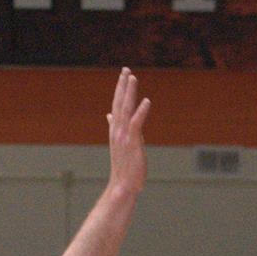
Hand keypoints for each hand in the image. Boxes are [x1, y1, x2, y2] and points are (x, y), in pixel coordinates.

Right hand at [105, 68, 149, 195]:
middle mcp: (118, 131)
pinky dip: (141, 111)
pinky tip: (146, 101)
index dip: (119, 90)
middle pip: (119, 103)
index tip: (123, 75)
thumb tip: (110, 115)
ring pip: (125, 109)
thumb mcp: (119, 143)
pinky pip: (136, 123)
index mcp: (116, 130)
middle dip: (123, 86)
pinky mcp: (132, 143)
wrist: (123, 186)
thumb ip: (114, 127)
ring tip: (132, 77)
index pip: (116, 106)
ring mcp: (124, 136)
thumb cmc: (124, 168)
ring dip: (128, 93)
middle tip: (126, 69)